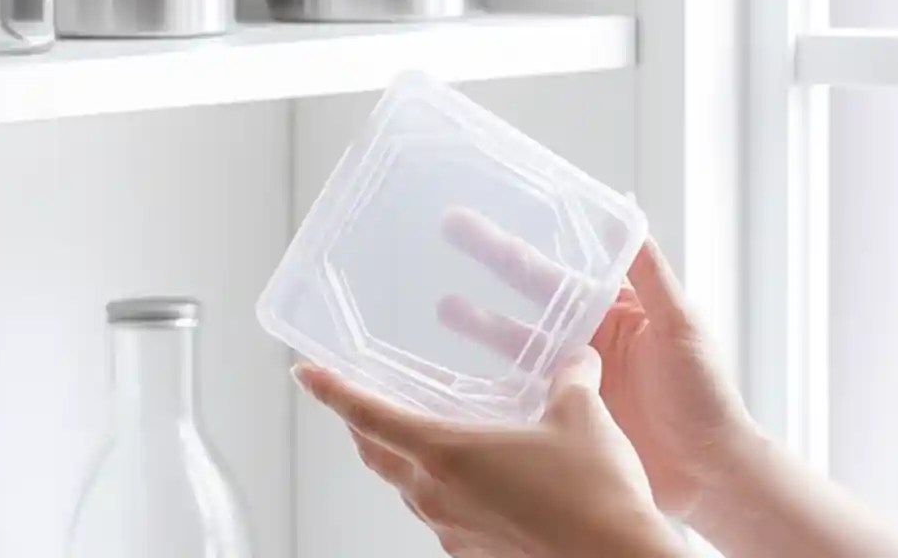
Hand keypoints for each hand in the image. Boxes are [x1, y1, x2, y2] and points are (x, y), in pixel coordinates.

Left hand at [295, 348, 684, 557]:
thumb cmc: (593, 492)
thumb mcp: (581, 416)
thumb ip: (570, 380)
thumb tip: (577, 359)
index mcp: (445, 452)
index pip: (369, 415)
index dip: (332, 391)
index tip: (304, 374)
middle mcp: (436, 494)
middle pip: (377, 455)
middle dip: (361, 427)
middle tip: (357, 403)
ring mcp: (452, 530)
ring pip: (408, 490)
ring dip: (402, 462)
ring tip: (419, 439)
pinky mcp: (475, 554)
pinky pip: (443, 518)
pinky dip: (441, 494)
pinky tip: (473, 485)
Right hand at [439, 210, 756, 517]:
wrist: (710, 474)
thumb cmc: (707, 396)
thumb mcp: (682, 327)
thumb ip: (651, 275)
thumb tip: (627, 214)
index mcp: (613, 309)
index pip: (557, 268)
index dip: (521, 241)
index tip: (490, 212)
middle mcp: (586, 337)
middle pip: (526, 294)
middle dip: (488, 262)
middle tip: (449, 229)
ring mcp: (570, 376)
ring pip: (514, 342)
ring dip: (478, 322)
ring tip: (441, 306)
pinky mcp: (562, 413)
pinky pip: (518, 393)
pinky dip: (487, 383)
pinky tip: (457, 376)